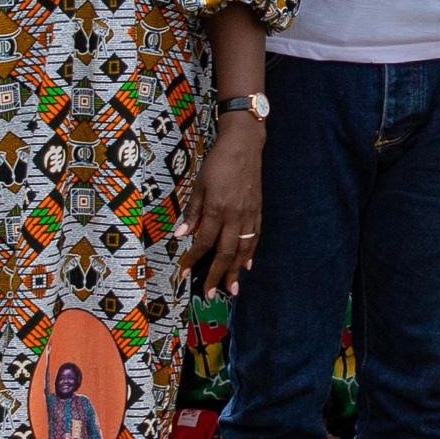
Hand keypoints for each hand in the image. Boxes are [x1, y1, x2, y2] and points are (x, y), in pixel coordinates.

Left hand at [190, 116, 265, 295]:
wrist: (244, 145)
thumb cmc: (217, 162)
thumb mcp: (199, 184)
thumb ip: (193, 212)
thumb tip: (181, 235)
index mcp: (217, 209)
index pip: (204, 241)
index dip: (194, 258)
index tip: (184, 272)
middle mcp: (235, 216)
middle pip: (226, 252)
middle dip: (217, 274)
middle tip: (210, 294)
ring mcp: (249, 215)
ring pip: (243, 249)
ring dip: (236, 271)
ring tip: (232, 288)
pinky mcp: (258, 211)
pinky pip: (255, 238)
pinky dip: (251, 254)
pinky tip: (247, 265)